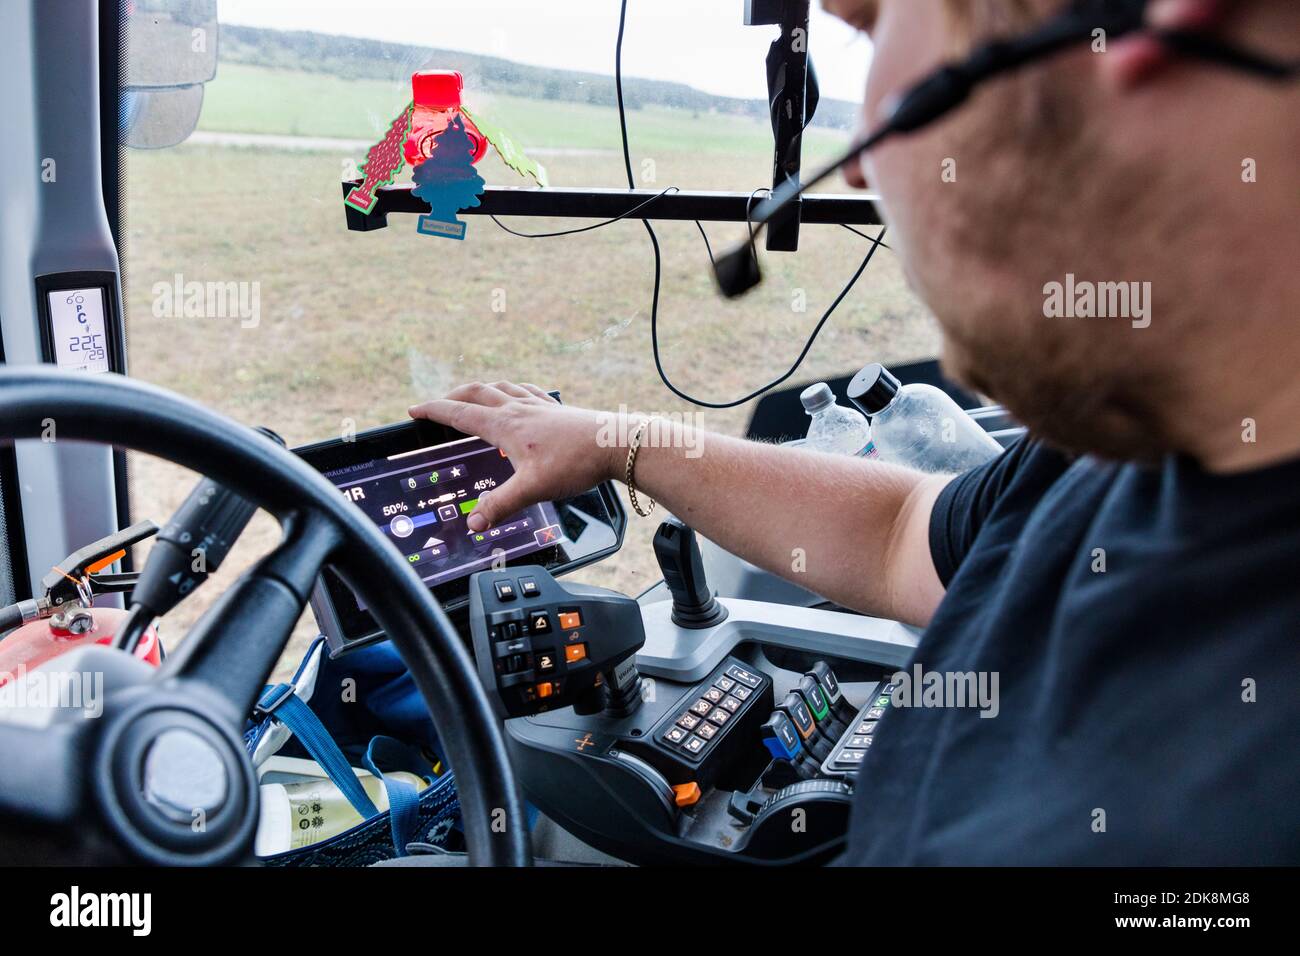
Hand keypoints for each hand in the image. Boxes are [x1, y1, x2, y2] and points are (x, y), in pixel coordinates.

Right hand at [410, 382, 622, 531]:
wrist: (616, 444)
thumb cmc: (576, 462)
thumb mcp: (533, 488)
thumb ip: (501, 505)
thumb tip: (475, 522)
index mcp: (506, 425)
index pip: (460, 413)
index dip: (434, 411)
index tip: (414, 410)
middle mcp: (518, 409)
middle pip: (476, 393)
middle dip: (451, 396)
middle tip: (436, 404)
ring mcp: (538, 406)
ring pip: (499, 388)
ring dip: (479, 390)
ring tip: (470, 395)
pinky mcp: (556, 410)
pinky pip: (525, 392)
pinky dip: (511, 392)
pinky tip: (517, 397)